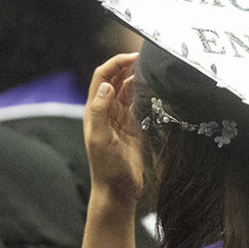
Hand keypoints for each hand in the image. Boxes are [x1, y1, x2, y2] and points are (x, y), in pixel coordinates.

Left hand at [84, 53, 142, 203]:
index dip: (115, 63)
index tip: (134, 56)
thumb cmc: (107, 168)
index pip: (102, 77)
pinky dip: (143, 92)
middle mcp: (105, 111)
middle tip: (147, 57)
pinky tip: (153, 87)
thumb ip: (101, 111)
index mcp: (94, 111)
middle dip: (126, 65)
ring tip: (152, 68)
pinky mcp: (131, 127)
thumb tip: (106, 85)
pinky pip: (136, 103)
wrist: (117, 191)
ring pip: (126, 89)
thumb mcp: (101, 139)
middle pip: (114, 79)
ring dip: (136, 76)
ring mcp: (118, 118)